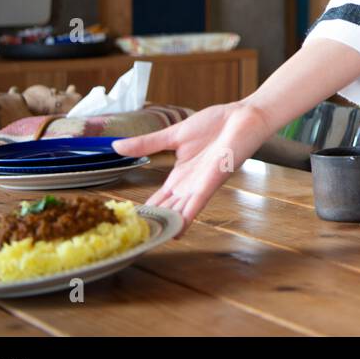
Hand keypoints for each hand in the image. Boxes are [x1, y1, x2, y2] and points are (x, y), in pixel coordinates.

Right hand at [111, 100, 272, 235]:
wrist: (243, 116)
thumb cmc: (215, 125)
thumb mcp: (174, 135)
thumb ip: (147, 144)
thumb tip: (115, 146)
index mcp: (180, 175)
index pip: (158, 199)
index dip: (144, 212)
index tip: (126, 227)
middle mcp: (189, 185)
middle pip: (167, 210)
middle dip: (153, 224)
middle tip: (133, 241)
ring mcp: (201, 184)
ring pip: (180, 210)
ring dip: (167, 225)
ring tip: (150, 242)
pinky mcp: (214, 180)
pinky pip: (198, 201)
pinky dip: (187, 215)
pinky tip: (177, 230)